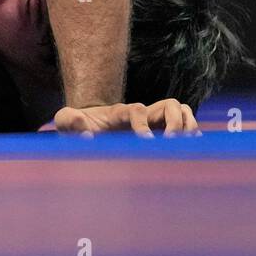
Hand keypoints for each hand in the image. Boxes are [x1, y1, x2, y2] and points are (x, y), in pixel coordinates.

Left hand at [53, 99, 199, 137]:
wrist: (85, 130)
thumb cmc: (75, 128)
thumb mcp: (65, 122)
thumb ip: (68, 120)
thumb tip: (85, 131)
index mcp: (118, 112)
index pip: (137, 109)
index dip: (142, 124)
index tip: (145, 141)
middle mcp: (140, 113)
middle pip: (171, 104)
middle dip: (175, 122)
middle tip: (171, 143)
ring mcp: (152, 121)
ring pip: (181, 111)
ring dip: (188, 126)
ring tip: (184, 146)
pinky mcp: (160, 132)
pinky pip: (185, 125)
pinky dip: (191, 134)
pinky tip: (190, 150)